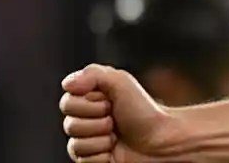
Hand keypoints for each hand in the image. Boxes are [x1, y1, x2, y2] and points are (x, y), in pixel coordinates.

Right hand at [59, 64, 173, 162]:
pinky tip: (114, 151)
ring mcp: (88, 142)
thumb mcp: (121, 82)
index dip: (90, 104)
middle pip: (69, 125)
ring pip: (75, 145)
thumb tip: (67, 84)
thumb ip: (93, 74)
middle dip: (97, 122)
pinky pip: (83, 161)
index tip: (110, 102)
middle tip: (115, 120)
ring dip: (101, 140)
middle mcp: (86, 120)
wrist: (161, 141)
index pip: (67, 103)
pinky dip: (101, 156)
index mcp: (89, 100)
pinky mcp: (93, 160)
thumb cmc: (143, 111)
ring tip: (117, 136)